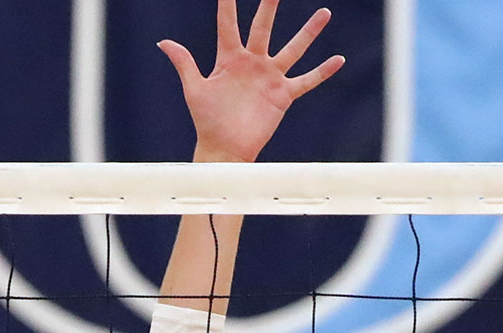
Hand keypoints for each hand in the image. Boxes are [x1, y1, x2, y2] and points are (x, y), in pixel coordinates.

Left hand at [158, 0, 343, 163]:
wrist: (224, 149)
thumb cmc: (207, 120)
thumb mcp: (194, 89)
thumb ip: (184, 63)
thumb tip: (164, 42)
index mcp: (228, 58)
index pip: (228, 23)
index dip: (228, 3)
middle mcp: (252, 62)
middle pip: (264, 27)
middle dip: (270, 6)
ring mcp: (270, 77)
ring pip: (293, 48)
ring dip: (309, 32)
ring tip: (324, 12)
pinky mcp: (283, 95)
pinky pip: (306, 80)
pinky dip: (322, 72)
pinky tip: (338, 59)